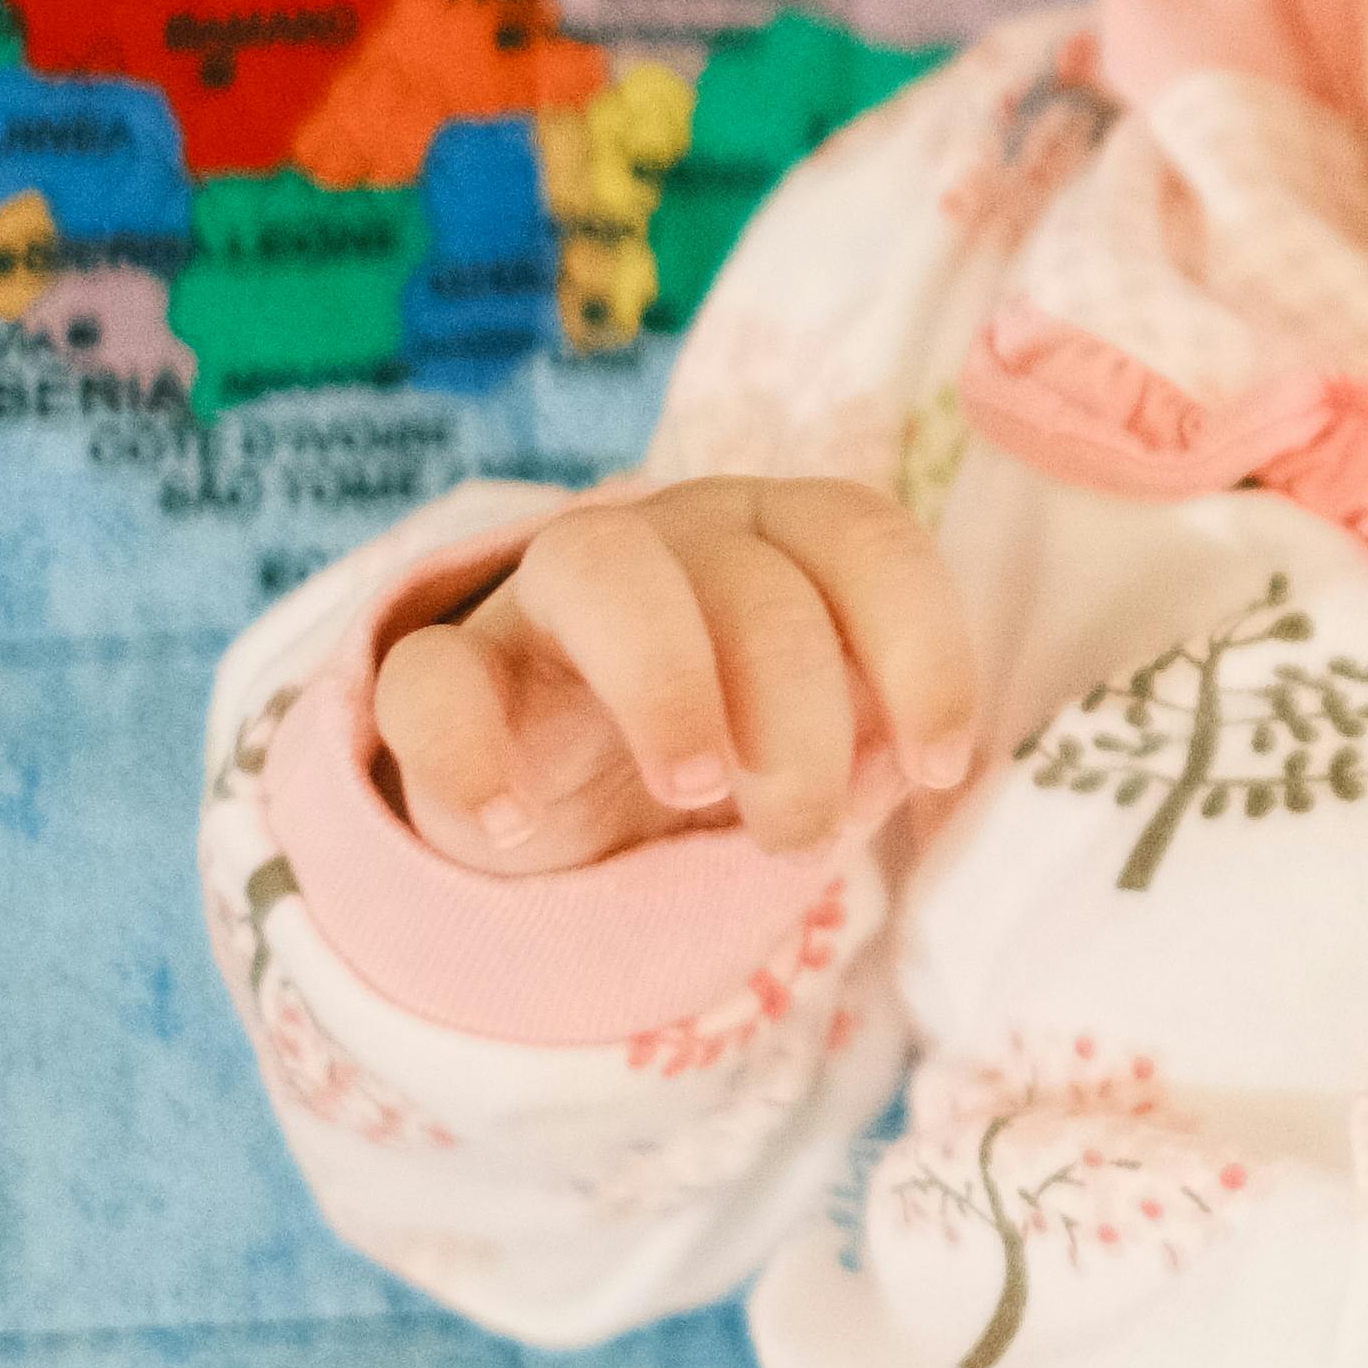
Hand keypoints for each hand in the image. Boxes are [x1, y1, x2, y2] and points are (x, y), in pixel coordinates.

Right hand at [368, 478, 980, 869]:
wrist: (560, 789)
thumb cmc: (727, 740)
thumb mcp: (818, 739)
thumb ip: (875, 737)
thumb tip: (906, 758)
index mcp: (781, 539)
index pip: (867, 537)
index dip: (921, 647)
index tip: (936, 764)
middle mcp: (674, 537)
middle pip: (753, 580)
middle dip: (798, 720)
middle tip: (795, 830)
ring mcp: (549, 593)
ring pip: (601, 568)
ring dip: (665, 683)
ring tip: (692, 792)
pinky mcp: (448, 669)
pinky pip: (431, 672)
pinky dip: (468, 749)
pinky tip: (515, 825)